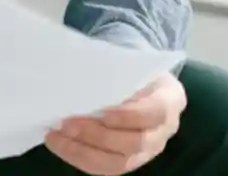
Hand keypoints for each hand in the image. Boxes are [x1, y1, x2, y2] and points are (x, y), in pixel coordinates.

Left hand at [45, 73, 186, 174]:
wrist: (143, 85)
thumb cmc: (136, 71)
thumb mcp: (135, 63)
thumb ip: (118, 71)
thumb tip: (83, 75)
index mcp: (170, 101)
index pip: (155, 113)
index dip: (129, 116)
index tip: (104, 113)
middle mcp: (163, 132)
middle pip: (134, 143)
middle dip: (97, 135)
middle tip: (67, 123)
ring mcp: (147, 152)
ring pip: (117, 163)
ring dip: (83, 150)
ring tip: (57, 136)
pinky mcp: (128, 162)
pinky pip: (103, 168)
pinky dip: (78, 156)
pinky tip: (59, 143)